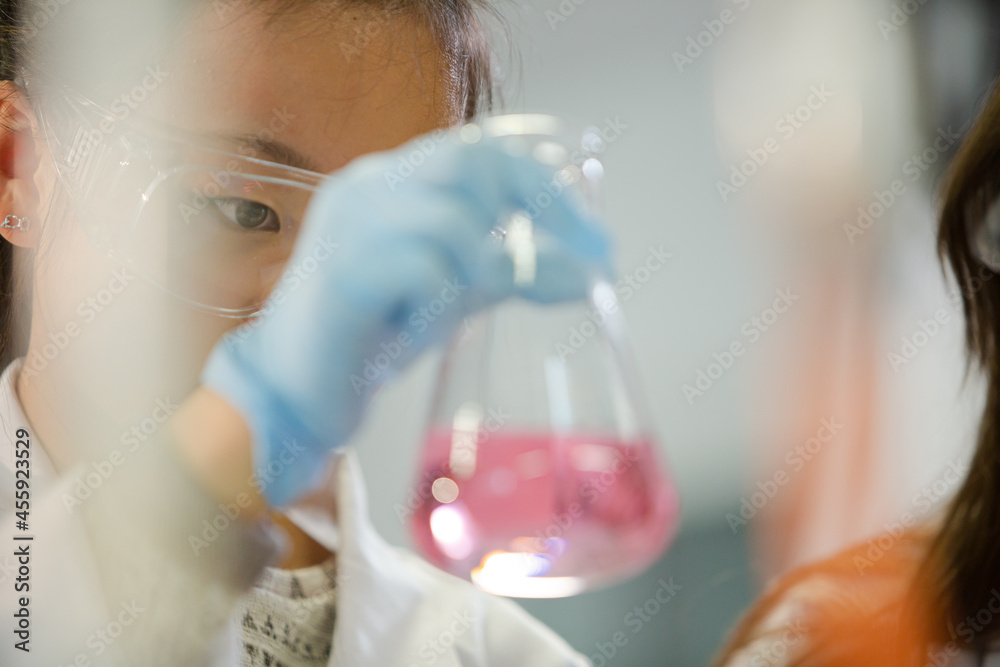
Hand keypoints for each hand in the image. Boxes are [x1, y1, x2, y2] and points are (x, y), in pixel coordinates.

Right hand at [200, 128, 615, 507]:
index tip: (598, 239)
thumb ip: (507, 268)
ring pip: (453, 222)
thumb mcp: (451, 290)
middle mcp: (367, 188)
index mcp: (392, 182)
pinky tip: (419, 336)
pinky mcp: (342, 275)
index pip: (481, 151)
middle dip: (541, 208)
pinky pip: (424, 273)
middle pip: (470, 162)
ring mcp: (349, 226)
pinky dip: (442, 309)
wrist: (293, 390)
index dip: (546, 186)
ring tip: (468, 315)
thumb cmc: (372, 335)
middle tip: (586, 262)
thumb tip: (587, 270)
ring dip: (488, 273)